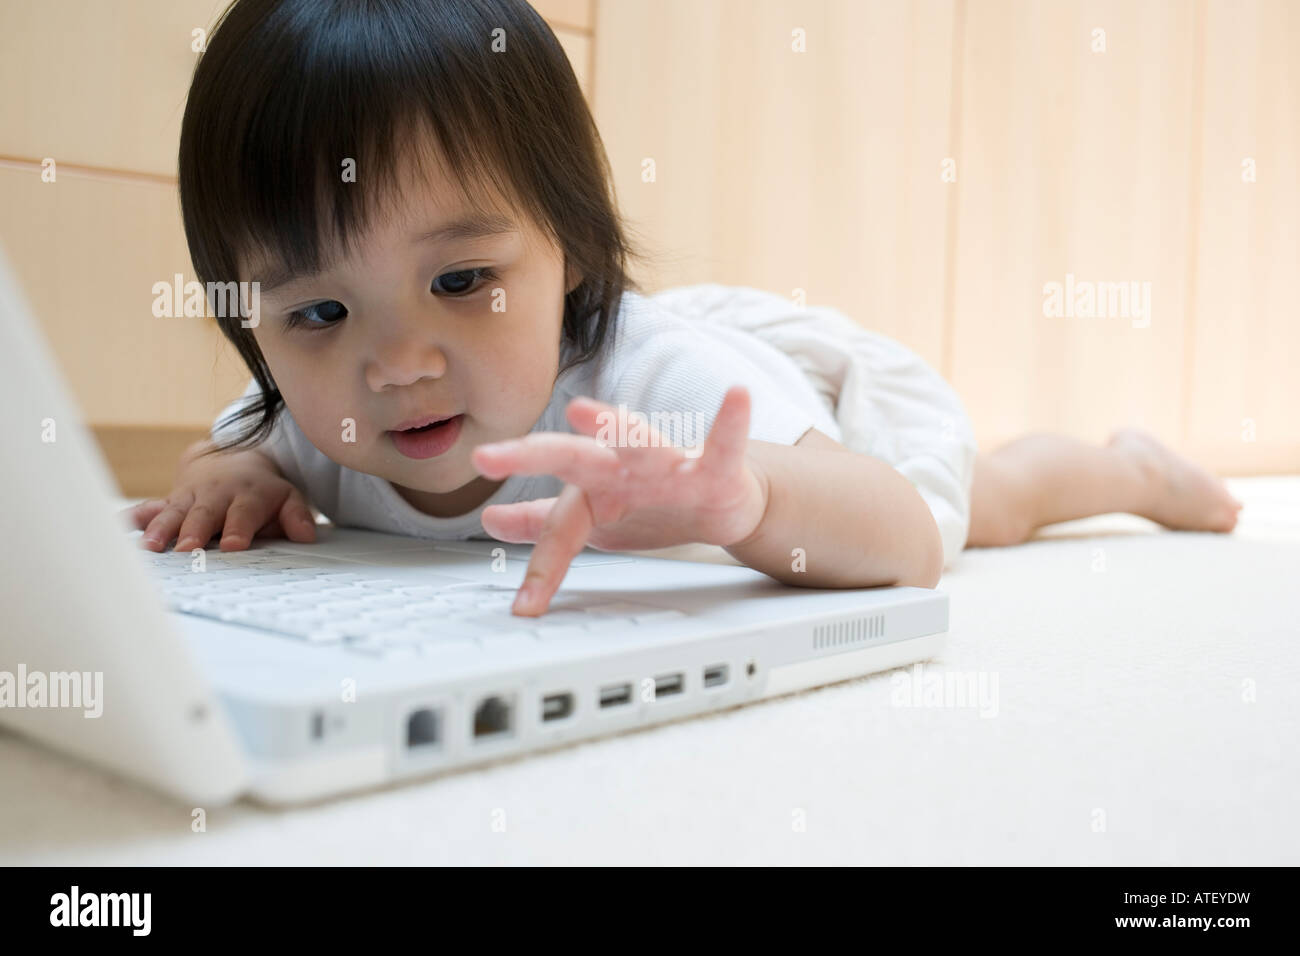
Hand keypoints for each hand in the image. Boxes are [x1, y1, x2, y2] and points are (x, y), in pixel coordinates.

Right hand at [119, 443, 316, 552]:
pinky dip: (131, 519)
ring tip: (150, 548)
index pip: (244, 514)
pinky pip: (146, 509)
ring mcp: (189, 497)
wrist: (232, 458)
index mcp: (247, 496)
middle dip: (194, 531)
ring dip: (160, 529)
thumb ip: (296, 516)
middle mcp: (215, 496)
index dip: (238, 529)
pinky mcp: (169, 501)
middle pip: (203, 515)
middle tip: (187, 550)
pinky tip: (117, 531)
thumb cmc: (262, 490)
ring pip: (172, 513)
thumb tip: (307, 535)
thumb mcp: (287, 497)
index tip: (233, 545)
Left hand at [471, 385, 768, 615]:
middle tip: (487, 458)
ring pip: (638, 443)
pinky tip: (737, 398)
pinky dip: (731, 423)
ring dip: (612, 425)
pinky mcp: (715, 467)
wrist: (719, 500)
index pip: (559, 525)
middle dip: (530, 457)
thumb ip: (544, 522)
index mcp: (592, 485)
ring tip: (579, 410)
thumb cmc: (653, 503)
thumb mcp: (595, 519)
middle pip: (572, 459)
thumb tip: (491, 521)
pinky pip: (723, 445)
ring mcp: (667, 464)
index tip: (525, 605)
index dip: (543, 567)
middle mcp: (622, 467)